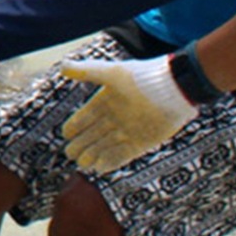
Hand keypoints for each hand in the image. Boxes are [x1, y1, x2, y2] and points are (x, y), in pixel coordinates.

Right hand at [60, 56, 195, 171]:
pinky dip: (111, 162)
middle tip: (70, 154)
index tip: (65, 134)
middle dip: (81, 145)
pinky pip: (123, 155)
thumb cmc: (141, 78)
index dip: (75, 126)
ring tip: (83, 164)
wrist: (173, 89)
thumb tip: (62, 66)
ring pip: (106, 147)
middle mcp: (116, 118)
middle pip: (93, 135)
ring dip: (94, 155)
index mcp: (106, 102)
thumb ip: (86, 71)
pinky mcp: (142, 142)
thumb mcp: (110, 73)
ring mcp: (129, 131)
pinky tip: (100, 168)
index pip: (85, 117)